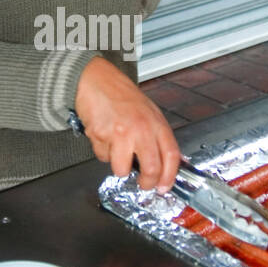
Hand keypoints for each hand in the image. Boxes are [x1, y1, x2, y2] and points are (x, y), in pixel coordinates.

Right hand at [74, 57, 179, 192]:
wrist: (96, 80)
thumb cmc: (122, 96)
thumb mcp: (148, 113)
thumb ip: (156, 137)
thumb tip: (163, 164)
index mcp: (156, 123)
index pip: (171, 156)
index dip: (169, 176)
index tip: (164, 186)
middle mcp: (141, 129)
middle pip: (151, 169)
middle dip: (146, 183)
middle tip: (143, 184)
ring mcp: (121, 133)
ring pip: (122, 169)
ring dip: (119, 166)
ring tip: (117, 150)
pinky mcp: (101, 135)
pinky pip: (103, 157)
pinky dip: (103, 152)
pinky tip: (104, 136)